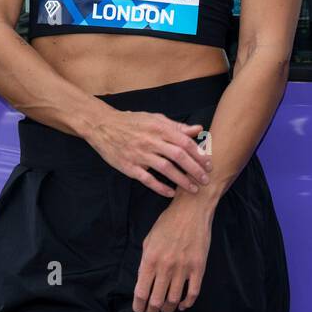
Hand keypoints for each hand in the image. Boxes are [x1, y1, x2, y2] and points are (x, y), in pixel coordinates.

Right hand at [87, 109, 212, 197]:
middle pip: (178, 156)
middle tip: (206, 179)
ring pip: (165, 169)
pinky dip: (160, 187)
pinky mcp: (129, 167)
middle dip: (195, 169)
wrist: (103, 126)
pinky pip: (147, 179)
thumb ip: (176, 126)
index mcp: (159, 127)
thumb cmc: (132, 121)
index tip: (209, 164)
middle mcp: (151, 141)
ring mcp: (139, 154)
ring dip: (182, 180)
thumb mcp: (154, 118)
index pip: (184, 142)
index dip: (198, 154)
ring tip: (193, 189)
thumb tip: (198, 129)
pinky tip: (171, 193)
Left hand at [133, 197, 212, 311]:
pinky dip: (187, 303)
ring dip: (168, 309)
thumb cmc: (168, 222)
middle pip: (157, 300)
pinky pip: (193, 292)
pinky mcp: (198, 267)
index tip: (139, 310)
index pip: (141, 292)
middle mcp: (166, 266)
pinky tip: (182, 304)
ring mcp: (183, 268)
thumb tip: (143, 281)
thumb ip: (145, 261)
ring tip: (165, 310)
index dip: (138, 306)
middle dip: (152, 311)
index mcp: (150, 259)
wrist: (191, 209)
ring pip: (174, 299)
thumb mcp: (149, 239)